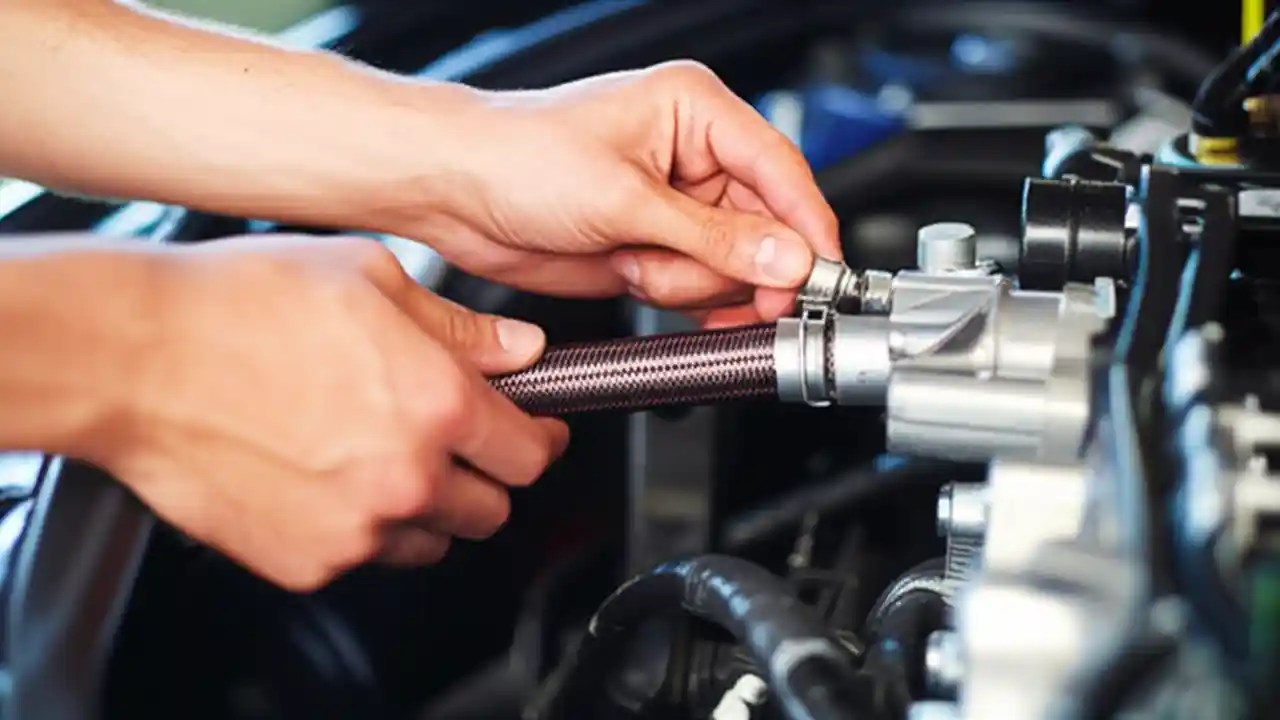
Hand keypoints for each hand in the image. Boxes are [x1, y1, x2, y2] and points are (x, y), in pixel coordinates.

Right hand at [95, 235, 565, 590]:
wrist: (131, 356)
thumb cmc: (237, 304)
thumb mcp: (370, 278)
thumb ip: (460, 327)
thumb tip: (519, 348)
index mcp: (438, 402)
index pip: (532, 453)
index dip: (540, 440)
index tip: (535, 432)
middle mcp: (408, 475)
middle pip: (492, 509)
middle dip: (484, 476)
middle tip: (453, 442)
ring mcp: (357, 528)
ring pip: (432, 540)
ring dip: (425, 507)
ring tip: (377, 455)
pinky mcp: (307, 561)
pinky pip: (363, 557)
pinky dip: (361, 529)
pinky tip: (325, 477)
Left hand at [395, 61, 840, 327]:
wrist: (454, 190)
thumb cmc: (520, 157)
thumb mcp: (625, 199)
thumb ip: (714, 236)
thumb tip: (787, 258)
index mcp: (696, 110)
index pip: (782, 169)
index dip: (807, 226)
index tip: (820, 276)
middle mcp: (692, 155)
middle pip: (764, 228)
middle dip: (738, 267)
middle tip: (716, 288)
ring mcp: (673, 205)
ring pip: (729, 265)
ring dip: (689, 282)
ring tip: (635, 264)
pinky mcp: (652, 245)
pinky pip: (697, 285)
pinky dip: (680, 299)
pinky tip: (646, 285)